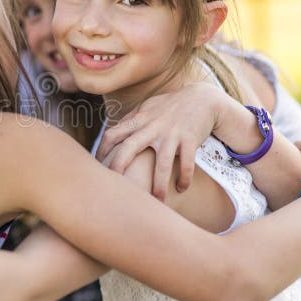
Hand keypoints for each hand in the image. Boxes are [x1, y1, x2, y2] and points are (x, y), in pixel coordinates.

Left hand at [97, 82, 222, 199]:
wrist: (202, 98)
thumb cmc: (169, 106)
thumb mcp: (147, 108)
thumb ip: (130, 120)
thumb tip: (111, 133)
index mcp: (139, 120)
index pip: (112, 135)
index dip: (101, 151)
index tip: (97, 167)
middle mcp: (152, 127)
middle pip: (129, 149)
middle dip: (118, 168)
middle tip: (114, 189)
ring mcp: (171, 134)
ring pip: (162, 164)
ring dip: (159, 186)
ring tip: (157, 202)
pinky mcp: (190, 140)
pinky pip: (186, 164)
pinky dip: (184, 178)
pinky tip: (181, 189)